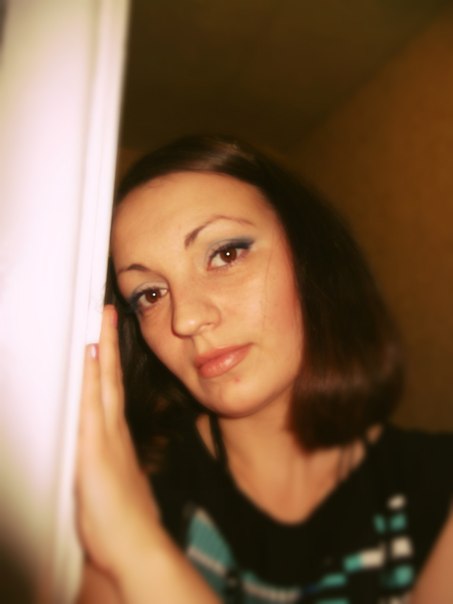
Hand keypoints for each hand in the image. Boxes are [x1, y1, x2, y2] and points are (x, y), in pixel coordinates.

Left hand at [76, 305, 159, 577]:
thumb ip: (110, 457)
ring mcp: (104, 437)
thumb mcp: (115, 479)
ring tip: (99, 323)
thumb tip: (108, 446)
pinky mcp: (95, 450)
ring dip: (100, 352)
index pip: (111, 388)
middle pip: (108, 378)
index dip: (108, 360)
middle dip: (106, 343)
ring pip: (101, 385)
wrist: (134, 543)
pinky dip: (90, 380)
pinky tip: (89, 360)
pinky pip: (90, 405)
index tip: (105, 334)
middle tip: (105, 313)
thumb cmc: (122, 517)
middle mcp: (112, 430)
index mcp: (114, 435)